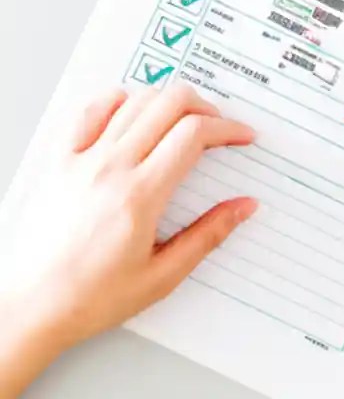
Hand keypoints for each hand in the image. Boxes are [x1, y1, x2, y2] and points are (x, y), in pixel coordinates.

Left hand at [0, 85, 256, 353]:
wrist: (34, 307)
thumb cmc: (92, 297)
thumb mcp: (163, 275)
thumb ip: (209, 235)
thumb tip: (244, 207)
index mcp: (140, 195)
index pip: (193, 135)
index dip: (228, 129)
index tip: (242, 137)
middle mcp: (111, 168)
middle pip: (169, 104)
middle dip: (205, 108)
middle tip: (219, 127)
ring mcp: (82, 160)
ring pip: (134, 101)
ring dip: (168, 101)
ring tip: (182, 120)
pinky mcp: (59, 162)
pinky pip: (88, 111)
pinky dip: (117, 101)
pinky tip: (131, 112)